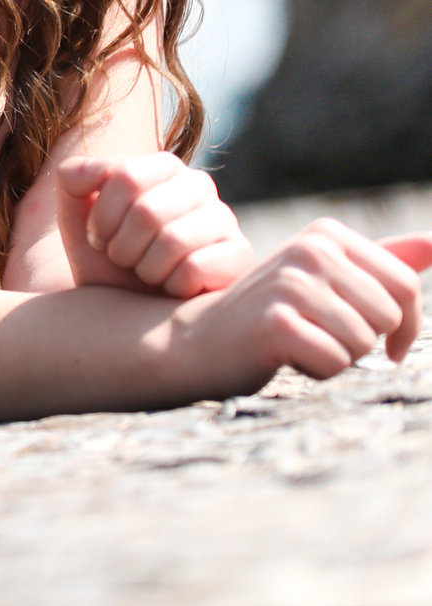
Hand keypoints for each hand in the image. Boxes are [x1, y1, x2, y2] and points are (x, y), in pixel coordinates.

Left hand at [55, 153, 252, 297]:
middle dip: (121, 246)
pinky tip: (172, 287)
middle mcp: (199, 185)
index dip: (102, 216)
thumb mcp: (76, 215)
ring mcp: (225, 219)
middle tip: (122, 259)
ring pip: (173, 240)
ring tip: (146, 272)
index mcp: (161, 166)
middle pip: (147, 211)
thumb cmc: (106, 257)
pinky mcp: (240, 255)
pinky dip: (172, 284)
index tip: (98, 236)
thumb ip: (73, 176)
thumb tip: (100, 169)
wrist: (132, 309)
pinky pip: (196, 267)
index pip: (126, 176)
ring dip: (145, 267)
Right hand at [174, 221, 431, 388]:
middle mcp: (310, 249)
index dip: (406, 326)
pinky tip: (285, 357)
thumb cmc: (273, 312)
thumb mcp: (326, 279)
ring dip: (338, 357)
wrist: (198, 338)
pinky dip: (316, 371)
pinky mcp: (275, 322)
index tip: (386, 344)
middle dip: (365, 340)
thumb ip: (381, 262)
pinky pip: (335, 363)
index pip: (406, 285)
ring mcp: (290, 283)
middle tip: (321, 336)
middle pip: (390, 316)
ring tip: (300, 343)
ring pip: (364, 343)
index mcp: (327, 234)